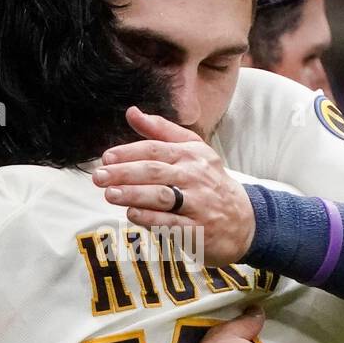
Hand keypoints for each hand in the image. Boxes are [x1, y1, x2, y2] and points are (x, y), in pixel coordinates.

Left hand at [94, 107, 255, 265]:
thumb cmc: (209, 182)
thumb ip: (161, 131)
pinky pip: (172, 223)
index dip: (128, 152)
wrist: (244, 220)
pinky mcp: (198, 230)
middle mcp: (195, 177)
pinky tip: (132, 214)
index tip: (106, 157)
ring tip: (110, 194)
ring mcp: (198, 204)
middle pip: (155, 171)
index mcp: (191, 155)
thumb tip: (132, 113)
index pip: (156, 149)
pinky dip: (151, 218)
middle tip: (99, 177)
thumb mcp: (192, 150)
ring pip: (162, 196)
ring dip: (134, 195)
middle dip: (124, 173)